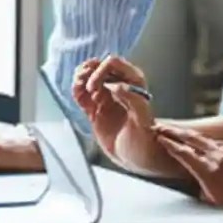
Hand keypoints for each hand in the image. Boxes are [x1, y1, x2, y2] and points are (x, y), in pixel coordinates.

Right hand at [72, 56, 162, 171]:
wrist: (136, 158)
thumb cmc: (146, 141)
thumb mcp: (144, 122)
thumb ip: (134, 102)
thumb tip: (118, 86)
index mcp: (134, 84)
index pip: (115, 64)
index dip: (103, 69)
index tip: (97, 84)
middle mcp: (118, 87)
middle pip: (99, 67)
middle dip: (90, 72)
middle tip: (88, 86)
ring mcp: (105, 97)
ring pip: (88, 77)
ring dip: (80, 77)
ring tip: (79, 85)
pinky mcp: (94, 109)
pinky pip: (81, 93)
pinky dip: (76, 90)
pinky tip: (77, 92)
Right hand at [154, 125, 222, 213]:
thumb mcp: (210, 197)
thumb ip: (199, 180)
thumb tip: (194, 170)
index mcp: (208, 170)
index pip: (183, 152)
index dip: (169, 144)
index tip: (158, 137)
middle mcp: (220, 156)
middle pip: (192, 138)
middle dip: (175, 132)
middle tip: (162, 127)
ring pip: (209, 141)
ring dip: (196, 139)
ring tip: (183, 136)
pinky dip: (217, 149)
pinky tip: (214, 153)